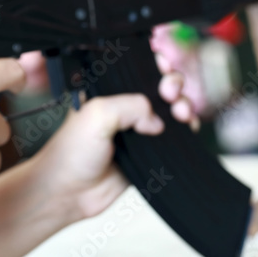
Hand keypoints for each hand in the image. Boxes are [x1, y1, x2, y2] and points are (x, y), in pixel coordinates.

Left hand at [30, 54, 196, 221]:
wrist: (70, 193)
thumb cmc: (72, 151)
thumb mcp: (97, 114)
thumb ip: (131, 107)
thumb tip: (158, 119)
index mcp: (108, 90)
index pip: (137, 69)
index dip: (155, 65)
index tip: (163, 68)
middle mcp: (125, 107)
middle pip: (159, 86)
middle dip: (172, 84)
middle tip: (170, 94)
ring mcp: (138, 129)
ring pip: (171, 110)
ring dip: (182, 106)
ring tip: (180, 113)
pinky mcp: (149, 152)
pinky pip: (175, 136)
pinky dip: (186, 130)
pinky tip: (187, 128)